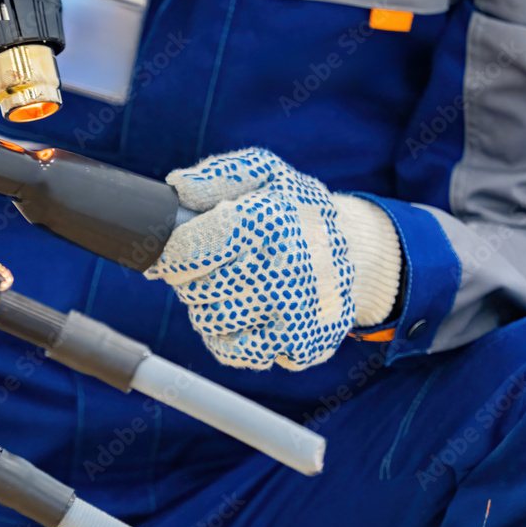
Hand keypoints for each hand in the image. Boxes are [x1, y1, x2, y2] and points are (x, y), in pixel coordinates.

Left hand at [146, 148, 401, 370]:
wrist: (355, 250)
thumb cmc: (295, 210)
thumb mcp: (264, 174)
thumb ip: (216, 176)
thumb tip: (176, 188)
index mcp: (267, 220)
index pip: (189, 250)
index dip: (170, 255)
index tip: (170, 253)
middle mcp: (282, 267)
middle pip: (194, 289)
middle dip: (189, 278)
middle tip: (208, 266)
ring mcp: (292, 310)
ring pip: (208, 321)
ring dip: (206, 306)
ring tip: (229, 286)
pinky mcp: (300, 343)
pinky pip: (234, 352)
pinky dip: (227, 336)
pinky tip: (244, 312)